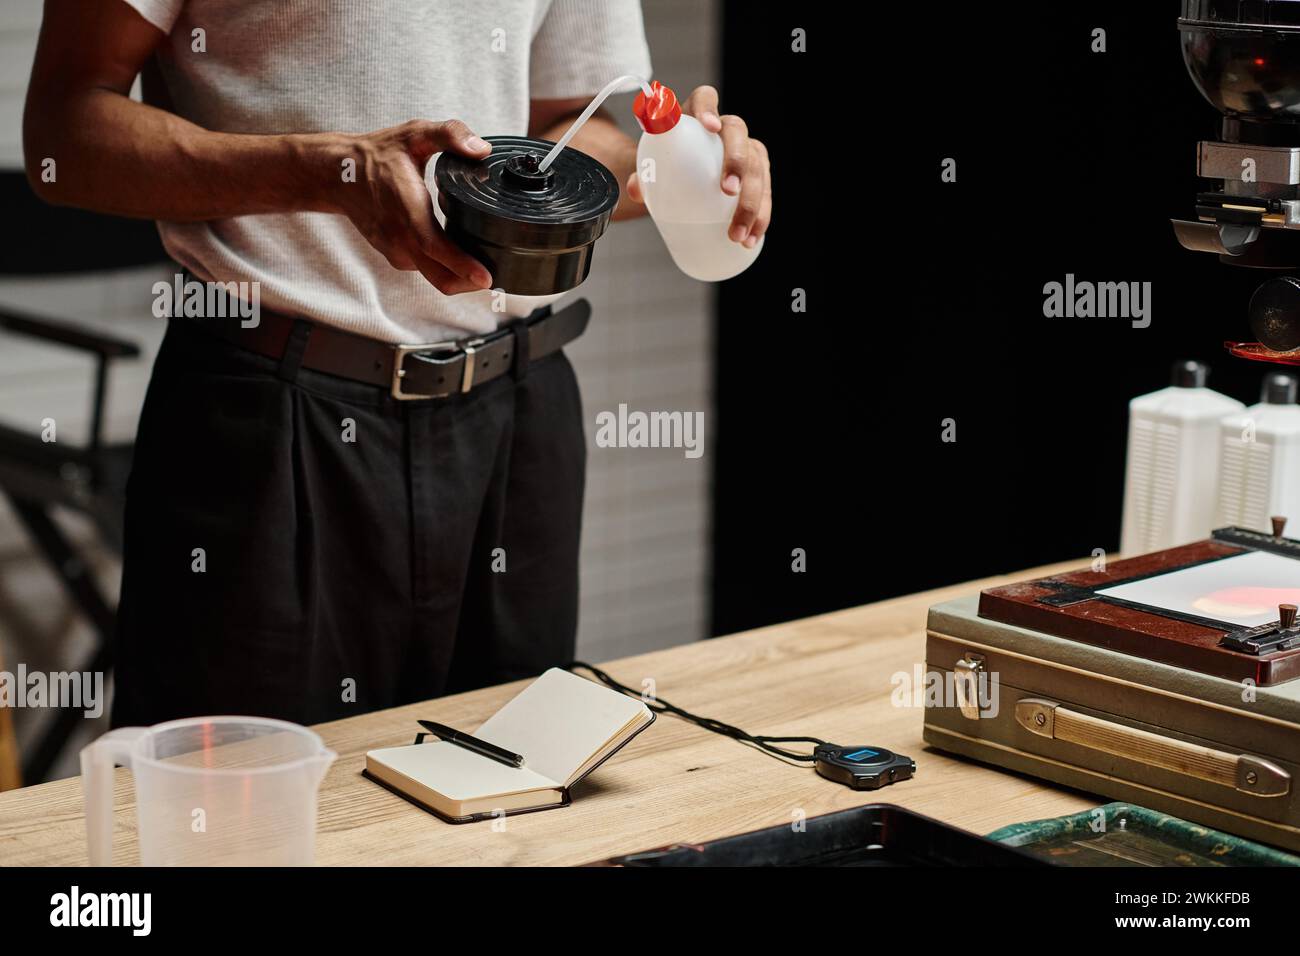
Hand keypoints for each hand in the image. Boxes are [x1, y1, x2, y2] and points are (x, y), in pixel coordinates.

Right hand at [328, 119, 493, 294]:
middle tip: (498, 276)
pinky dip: (446, 269)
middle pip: (441, 277)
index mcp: (407, 210)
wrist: (339, 174)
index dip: (462, 265)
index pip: (436, 248)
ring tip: (485, 264)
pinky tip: (461, 255)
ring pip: (435, 277)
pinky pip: (426, 271)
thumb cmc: (379, 154)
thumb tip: (481, 149)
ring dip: (460, 277)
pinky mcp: (395, 257)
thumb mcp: (415, 134)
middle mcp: (400, 238)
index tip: (486, 277)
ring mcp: (396, 251)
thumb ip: (450, 135)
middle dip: (471, 283)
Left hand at [624, 85, 770, 247]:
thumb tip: (635, 189)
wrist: (684, 175)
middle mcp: (727, 129)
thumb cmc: (668, 166)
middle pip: (738, 134)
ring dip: (752, 202)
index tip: (710, 127)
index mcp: (697, 116)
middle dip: (738, 161)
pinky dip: (761, 216)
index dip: (709, 108)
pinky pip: (766, 191)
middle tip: (728, 191)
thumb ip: (643, 177)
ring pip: (758, 167)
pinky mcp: (760, 173)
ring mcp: (748, 149)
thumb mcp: (654, 169)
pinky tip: (753, 237)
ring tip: (738, 233)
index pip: (704, 98)